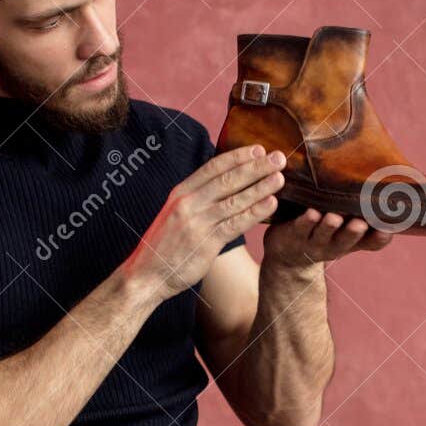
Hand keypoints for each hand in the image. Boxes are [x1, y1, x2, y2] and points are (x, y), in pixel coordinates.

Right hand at [127, 145, 284, 297]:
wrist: (146, 276)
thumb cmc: (163, 247)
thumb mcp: (174, 214)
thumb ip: (196, 200)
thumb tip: (221, 188)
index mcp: (181, 193)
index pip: (213, 167)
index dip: (237, 157)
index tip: (258, 149)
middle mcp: (189, 203)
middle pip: (227, 179)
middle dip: (255, 167)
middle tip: (278, 158)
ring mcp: (198, 222)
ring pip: (234, 200)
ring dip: (260, 187)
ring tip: (280, 178)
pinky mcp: (206, 242)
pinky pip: (235, 224)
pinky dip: (255, 212)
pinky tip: (271, 204)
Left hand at [262, 208, 394, 272]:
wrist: (289, 251)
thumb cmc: (325, 231)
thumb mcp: (347, 227)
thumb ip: (365, 213)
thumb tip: (389, 184)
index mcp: (352, 242)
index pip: (371, 243)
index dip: (379, 238)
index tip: (388, 229)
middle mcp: (334, 245)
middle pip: (346, 240)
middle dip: (353, 232)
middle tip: (360, 223)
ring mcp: (313, 242)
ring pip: (322, 234)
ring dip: (329, 227)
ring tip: (334, 218)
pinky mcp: (294, 235)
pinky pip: (300, 228)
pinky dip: (306, 221)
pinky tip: (311, 213)